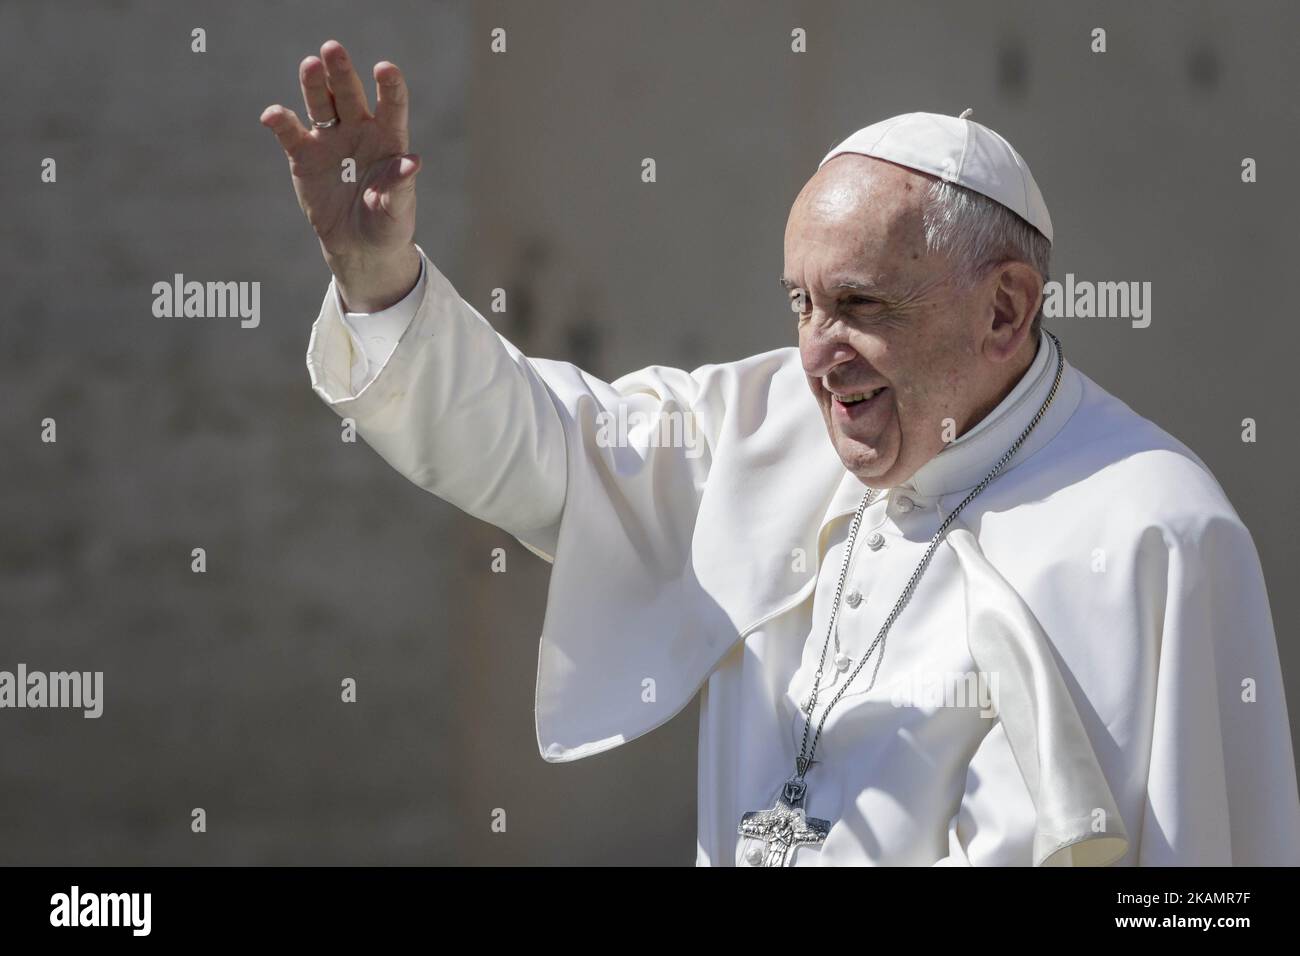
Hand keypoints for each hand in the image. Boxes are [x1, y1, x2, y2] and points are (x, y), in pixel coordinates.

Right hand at [260, 39, 421, 311]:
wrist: (359, 246)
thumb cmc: (387, 225)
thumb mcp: (397, 210)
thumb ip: (400, 185)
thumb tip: (413, 162)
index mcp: (389, 140)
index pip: (392, 105)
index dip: (389, 86)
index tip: (384, 69)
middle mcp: (359, 131)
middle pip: (350, 94)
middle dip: (342, 72)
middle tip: (332, 49)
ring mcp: (330, 140)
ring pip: (321, 103)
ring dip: (314, 84)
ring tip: (310, 65)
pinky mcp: (304, 155)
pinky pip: (290, 132)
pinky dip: (281, 121)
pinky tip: (273, 115)